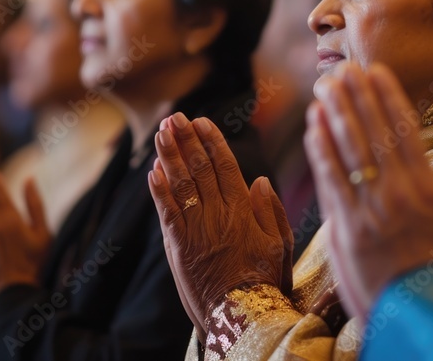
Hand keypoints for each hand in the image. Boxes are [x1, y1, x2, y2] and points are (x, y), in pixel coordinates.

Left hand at [147, 113, 292, 337]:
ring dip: (169, 156)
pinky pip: (167, 213)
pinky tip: (152, 172)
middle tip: (175, 118)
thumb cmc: (265, 280)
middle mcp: (218, 214)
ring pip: (181, 184)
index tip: (202, 121)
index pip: (225, 166)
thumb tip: (259, 179)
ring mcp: (196, 229)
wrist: (240, 314)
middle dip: (186, 140)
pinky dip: (158, 191)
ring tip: (161, 133)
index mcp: (244, 210)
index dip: (212, 141)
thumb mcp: (280, 243)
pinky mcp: (179, 246)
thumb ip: (271, 210)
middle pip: (200, 168)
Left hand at [304, 63, 432, 318]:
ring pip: (349, 151)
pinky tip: (313, 127)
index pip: (404, 130)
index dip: (388, 97)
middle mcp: (397, 192)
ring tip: (324, 88)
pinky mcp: (346, 228)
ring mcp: (369, 209)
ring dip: (335, 115)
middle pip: (373, 133)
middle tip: (343, 69)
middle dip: (357, 97)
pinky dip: (321, 151)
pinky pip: (330, 181)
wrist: (422, 313)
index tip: (377, 71)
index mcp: (428, 188)